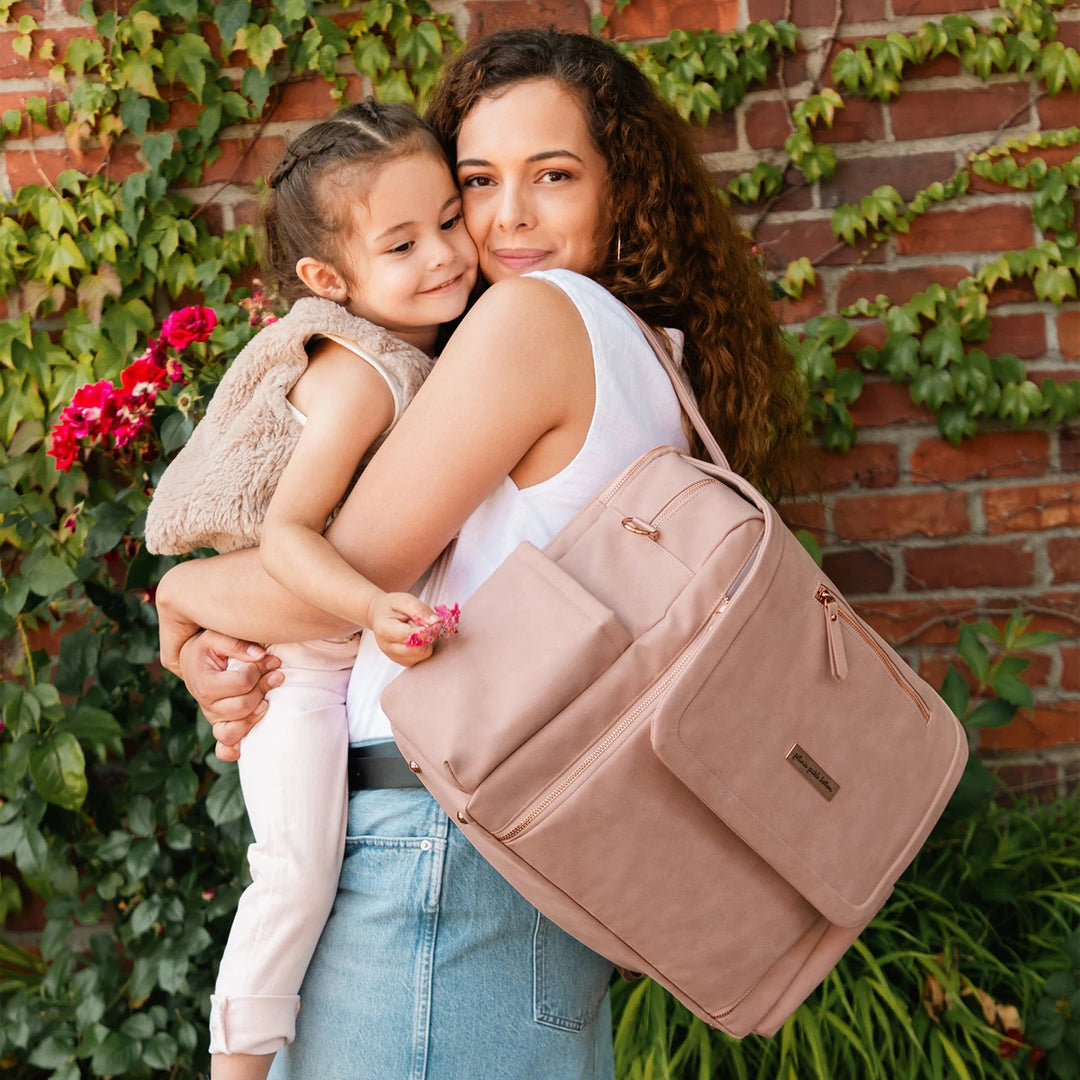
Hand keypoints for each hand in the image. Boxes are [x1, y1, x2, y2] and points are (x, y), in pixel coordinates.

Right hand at [178, 630, 283, 760]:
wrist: (193, 660)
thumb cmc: (208, 647)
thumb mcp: (217, 636)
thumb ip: (237, 643)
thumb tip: (261, 655)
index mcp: (204, 682)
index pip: (241, 683)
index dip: (259, 671)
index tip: (270, 660)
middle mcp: (206, 704)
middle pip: (242, 707)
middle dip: (263, 690)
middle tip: (276, 675)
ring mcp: (213, 718)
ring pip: (234, 731)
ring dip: (255, 716)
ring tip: (267, 701)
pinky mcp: (220, 726)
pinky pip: (224, 748)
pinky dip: (233, 751)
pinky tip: (245, 747)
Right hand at [367, 591, 442, 666]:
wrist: (379, 614)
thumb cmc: (391, 606)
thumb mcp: (405, 600)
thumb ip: (420, 610)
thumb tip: (436, 622)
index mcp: (384, 629)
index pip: (410, 636)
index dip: (426, 630)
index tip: (435, 622)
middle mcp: (386, 646)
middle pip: (416, 649)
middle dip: (427, 637)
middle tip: (426, 624)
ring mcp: (393, 655)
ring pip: (421, 655)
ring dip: (426, 643)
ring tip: (418, 630)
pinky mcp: (401, 660)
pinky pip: (420, 658)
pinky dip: (423, 648)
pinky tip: (417, 638)